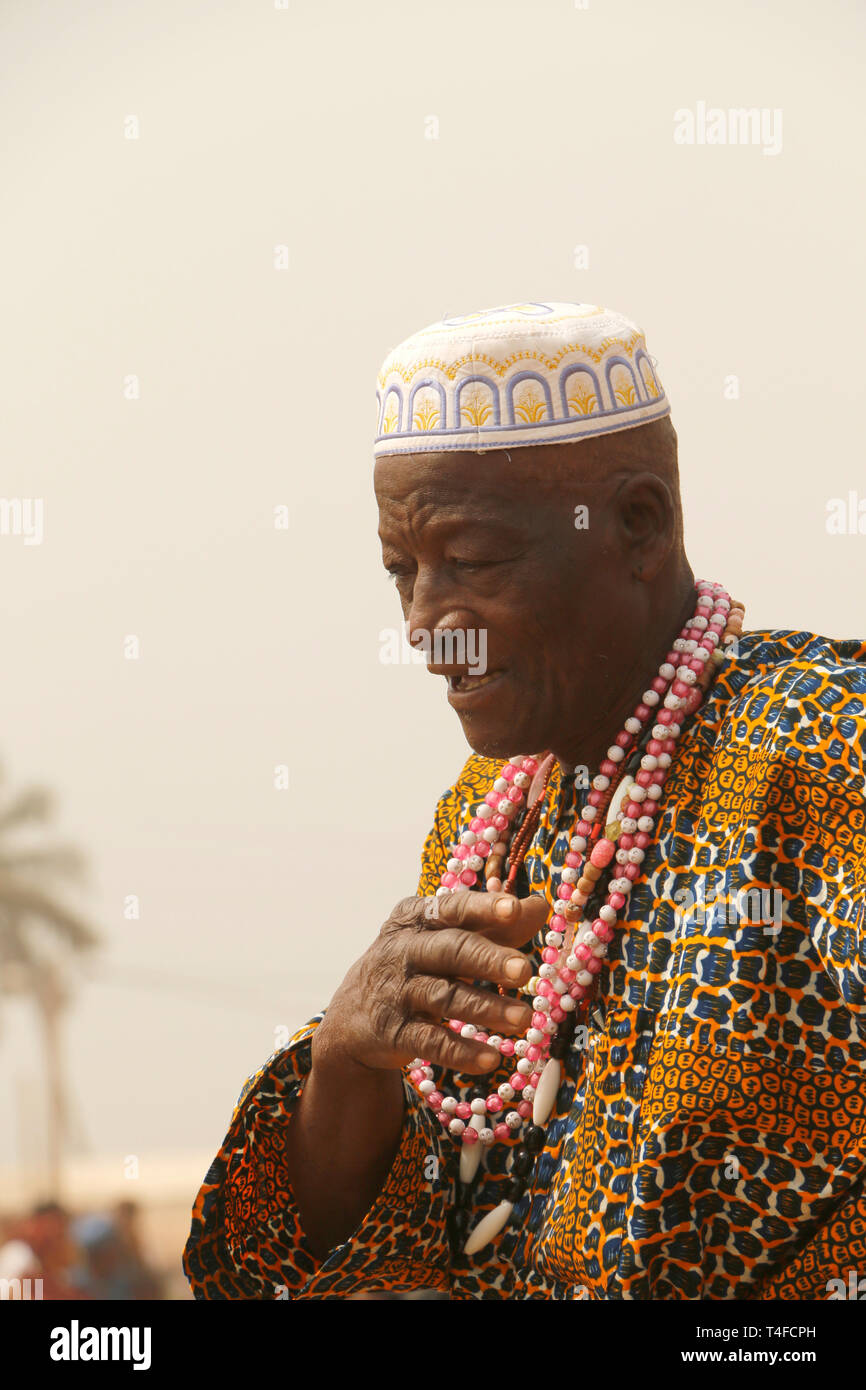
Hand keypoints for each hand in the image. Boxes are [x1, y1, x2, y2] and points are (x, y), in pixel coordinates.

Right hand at [312, 891, 546, 1076]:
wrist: (353, 1016)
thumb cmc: (416, 966)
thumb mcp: (445, 938)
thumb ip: (493, 925)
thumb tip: (540, 907)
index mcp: (418, 918)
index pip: (454, 907)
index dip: (484, 908)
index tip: (514, 909)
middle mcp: (404, 949)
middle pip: (451, 950)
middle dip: (489, 959)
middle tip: (525, 971)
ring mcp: (397, 991)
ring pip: (446, 997)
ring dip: (487, 1009)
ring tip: (525, 1019)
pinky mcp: (393, 1032)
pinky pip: (430, 1041)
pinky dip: (461, 1051)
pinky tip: (491, 1059)